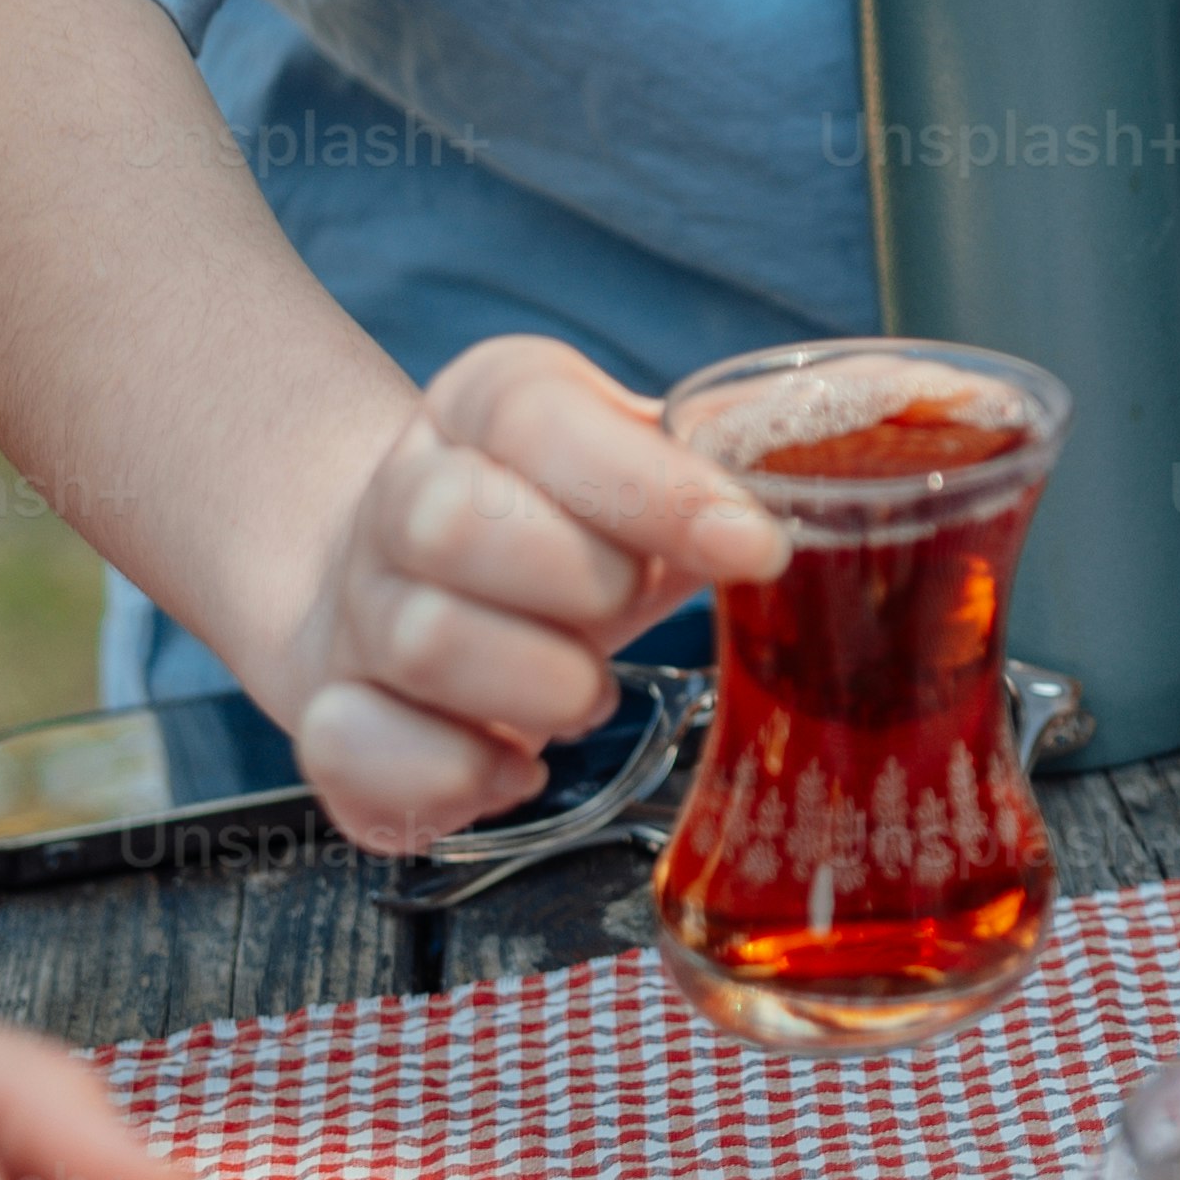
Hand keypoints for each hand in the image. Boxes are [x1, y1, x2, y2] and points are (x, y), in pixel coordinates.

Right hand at [256, 337, 774, 851]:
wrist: (410, 583)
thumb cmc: (565, 526)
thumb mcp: (643, 465)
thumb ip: (726, 452)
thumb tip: (851, 426)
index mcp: (482, 405)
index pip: (538, 418)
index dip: (654, 488)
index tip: (756, 547)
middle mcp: (401, 496)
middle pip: (449, 521)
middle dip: (579, 585)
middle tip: (633, 612)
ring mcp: (355, 611)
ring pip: (419, 640)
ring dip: (539, 685)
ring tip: (589, 691)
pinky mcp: (328, 719)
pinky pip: (349, 747)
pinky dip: (453, 773)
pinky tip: (515, 765)